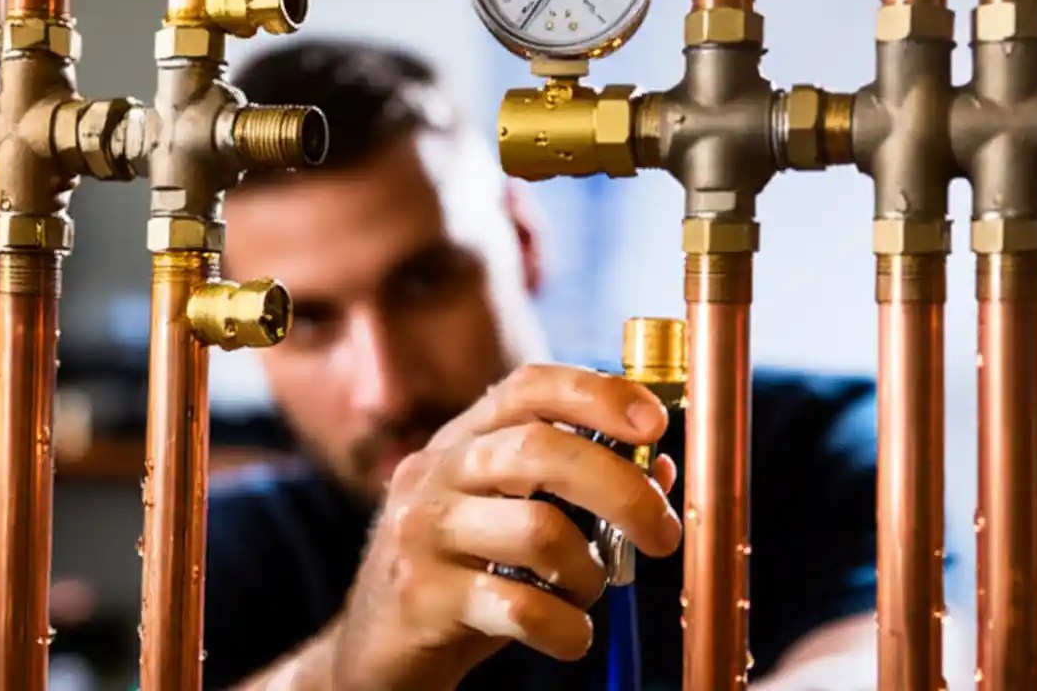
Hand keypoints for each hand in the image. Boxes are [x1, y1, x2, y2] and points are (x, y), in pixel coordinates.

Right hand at [330, 364, 681, 690]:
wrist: (373, 650)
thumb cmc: (460, 576)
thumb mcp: (510, 519)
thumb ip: (576, 491)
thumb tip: (658, 470)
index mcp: (461, 441)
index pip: (528, 387)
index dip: (598, 393)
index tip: (655, 421)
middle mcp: (435, 473)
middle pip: (542, 450)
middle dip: (622, 489)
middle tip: (663, 535)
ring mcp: (422, 533)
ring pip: (539, 531)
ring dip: (589, 573)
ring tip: (587, 594)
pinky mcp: (420, 597)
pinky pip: (519, 608)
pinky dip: (566, 629)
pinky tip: (568, 637)